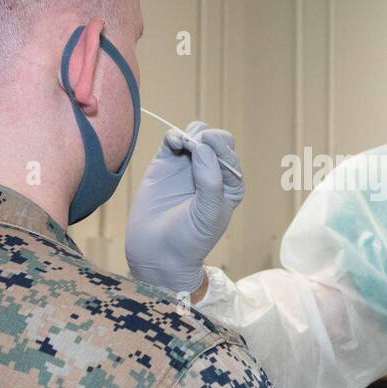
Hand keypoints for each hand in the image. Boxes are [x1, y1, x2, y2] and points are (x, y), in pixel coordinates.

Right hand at [125, 121, 244, 296]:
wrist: (157, 254)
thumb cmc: (189, 239)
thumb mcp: (208, 213)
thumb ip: (210, 180)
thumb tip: (203, 146)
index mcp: (229, 184)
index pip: (229, 154)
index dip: (219, 146)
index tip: (206, 145)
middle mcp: (211, 172)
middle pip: (215, 140)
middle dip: (207, 137)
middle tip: (193, 147)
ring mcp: (188, 166)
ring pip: (195, 135)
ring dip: (190, 134)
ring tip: (181, 145)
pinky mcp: (165, 164)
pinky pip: (173, 140)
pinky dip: (173, 136)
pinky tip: (172, 142)